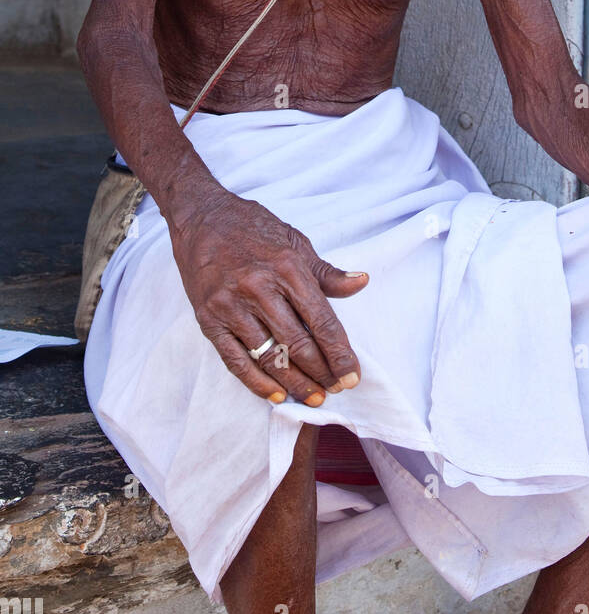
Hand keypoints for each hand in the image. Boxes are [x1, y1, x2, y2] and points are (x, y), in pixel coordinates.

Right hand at [170, 190, 367, 406]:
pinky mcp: (208, 319)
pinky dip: (256, 382)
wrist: (201, 216)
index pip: (321, 320)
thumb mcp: (295, 241)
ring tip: (313, 397)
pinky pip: (235, 359)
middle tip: (336, 390)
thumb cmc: (251, 228)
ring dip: (295, 382)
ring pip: (269, 356)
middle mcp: (259, 288)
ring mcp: (231, 305)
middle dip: (322, 372)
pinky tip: (276, 394)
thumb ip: (326, 271)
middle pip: (298, 343)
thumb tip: (361, 282)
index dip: (339, 353)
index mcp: (287, 268)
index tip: (352, 376)